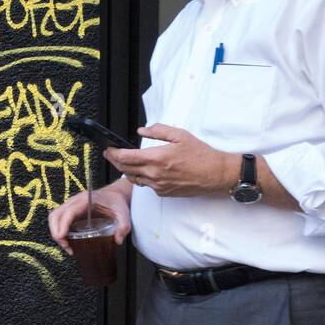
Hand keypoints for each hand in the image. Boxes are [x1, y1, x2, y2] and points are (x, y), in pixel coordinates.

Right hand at [48, 183, 131, 255]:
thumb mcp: (123, 213)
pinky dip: (59, 230)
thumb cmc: (116, 202)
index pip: (68, 212)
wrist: (114, 194)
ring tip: (66, 245)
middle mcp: (74, 201)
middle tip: (65, 246)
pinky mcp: (70, 210)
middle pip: (55, 215)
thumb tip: (118, 240)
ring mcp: (70, 205)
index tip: (62, 237)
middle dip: (56, 232)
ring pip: (54, 217)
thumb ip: (123, 226)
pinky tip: (68, 240)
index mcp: (85, 200)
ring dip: (55, 232)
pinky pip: (59, 219)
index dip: (62, 225)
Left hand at [102, 123, 234, 197]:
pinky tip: (144, 170)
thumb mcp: (181, 135)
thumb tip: (141, 131)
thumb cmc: (201, 155)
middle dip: (115, 161)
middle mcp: (155, 174)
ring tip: (125, 162)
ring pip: (133, 178)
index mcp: (157, 158)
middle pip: (125, 169)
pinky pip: (146, 185)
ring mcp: (158, 186)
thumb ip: (158, 131)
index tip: (108, 149)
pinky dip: (141, 177)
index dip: (113, 153)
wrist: (217, 175)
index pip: (125, 157)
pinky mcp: (163, 193)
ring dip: (126, 170)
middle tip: (111, 154)